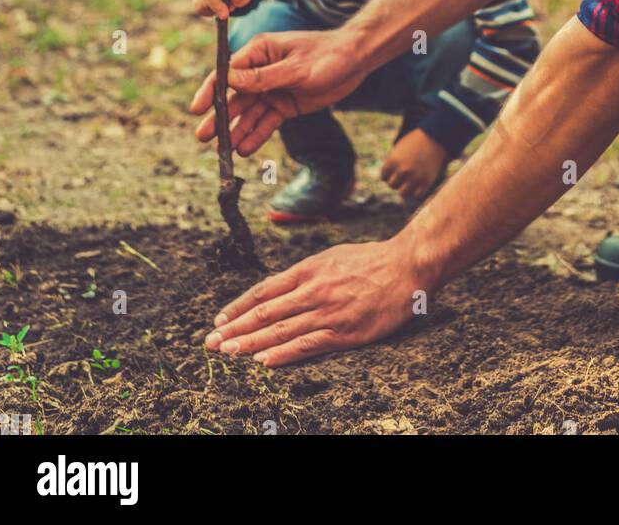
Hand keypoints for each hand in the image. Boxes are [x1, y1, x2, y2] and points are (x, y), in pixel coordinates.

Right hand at [189, 27, 362, 155]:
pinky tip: (245, 149)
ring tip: (223, 150)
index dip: (211, 91)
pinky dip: (257, 135)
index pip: (227, 72)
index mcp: (259, 52)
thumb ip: (264, 77)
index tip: (198, 109)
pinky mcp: (285, 105)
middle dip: (220, 117)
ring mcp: (272, 89)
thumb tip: (230, 80)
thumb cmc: (327, 55)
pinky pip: (267, 122)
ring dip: (236, 130)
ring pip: (249, 113)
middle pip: (234, 96)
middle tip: (203, 137)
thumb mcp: (296, 68)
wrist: (355, 61)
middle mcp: (261, 71)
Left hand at [204, 235, 427, 366]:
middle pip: (266, 311)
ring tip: (228, 352)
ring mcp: (328, 311)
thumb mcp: (333, 256)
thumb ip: (308, 273)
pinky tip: (264, 362)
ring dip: (251, 343)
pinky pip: (308, 345)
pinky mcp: (345, 332)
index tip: (220, 319)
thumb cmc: (372, 260)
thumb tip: (281, 288)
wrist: (407, 266)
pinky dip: (284, 354)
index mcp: (309, 269)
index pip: (264, 289)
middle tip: (211, 343)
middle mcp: (314, 289)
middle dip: (236, 328)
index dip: (240, 306)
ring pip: (281, 330)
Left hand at [381, 129, 447, 200]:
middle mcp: (402, 170)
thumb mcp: (399, 149)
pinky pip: (417, 195)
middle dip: (397, 180)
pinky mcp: (426, 182)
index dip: (389, 173)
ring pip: (403, 193)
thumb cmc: (415, 142)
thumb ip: (392, 163)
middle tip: (404, 175)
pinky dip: (417, 191)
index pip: (384, 176)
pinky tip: (419, 183)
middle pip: (392, 185)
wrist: (435, 138)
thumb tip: (387, 180)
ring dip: (405, 188)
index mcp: (393, 161)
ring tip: (410, 181)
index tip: (396, 169)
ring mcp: (415, 177)